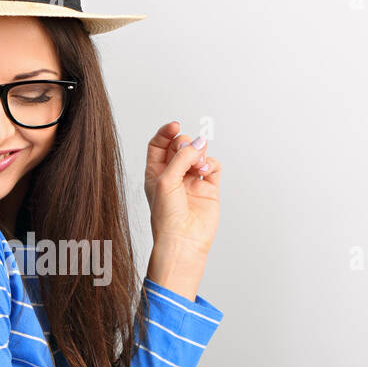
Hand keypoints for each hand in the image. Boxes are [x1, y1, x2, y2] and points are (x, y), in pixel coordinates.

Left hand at [143, 120, 221, 256]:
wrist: (183, 240)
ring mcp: (191, 182)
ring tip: (197, 165)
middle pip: (180, 146)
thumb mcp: (166, 180)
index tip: (175, 125)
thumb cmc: (166, 218)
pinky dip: (210, 163)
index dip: (166, 132)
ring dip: (198, 152)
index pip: (159, 144)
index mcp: (155, 173)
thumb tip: (198, 141)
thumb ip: (181, 157)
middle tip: (187, 152)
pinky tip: (204, 170)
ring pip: (197, 154)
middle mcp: (173, 176)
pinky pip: (212, 166)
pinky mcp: (209, 188)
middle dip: (185, 144)